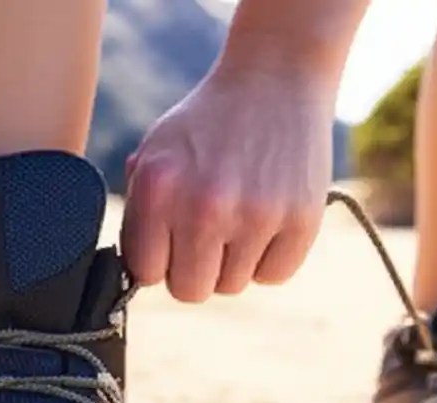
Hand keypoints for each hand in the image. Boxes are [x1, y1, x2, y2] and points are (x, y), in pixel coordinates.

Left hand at [121, 70, 333, 301]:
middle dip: (194, 269)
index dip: (158, 261)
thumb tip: (135, 272)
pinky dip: (269, 258)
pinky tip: (267, 220)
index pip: (146, 272)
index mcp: (160, 190)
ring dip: (232, 262)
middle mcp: (205, 207)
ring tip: (238, 217)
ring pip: (232, 286)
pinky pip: (273, 275)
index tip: (171, 242)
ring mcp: (256, 216)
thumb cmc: (207, 121)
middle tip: (205, 238)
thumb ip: (139, 211)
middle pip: (190, 290)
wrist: (276, 77)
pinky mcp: (301, 220)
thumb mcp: (154, 152)